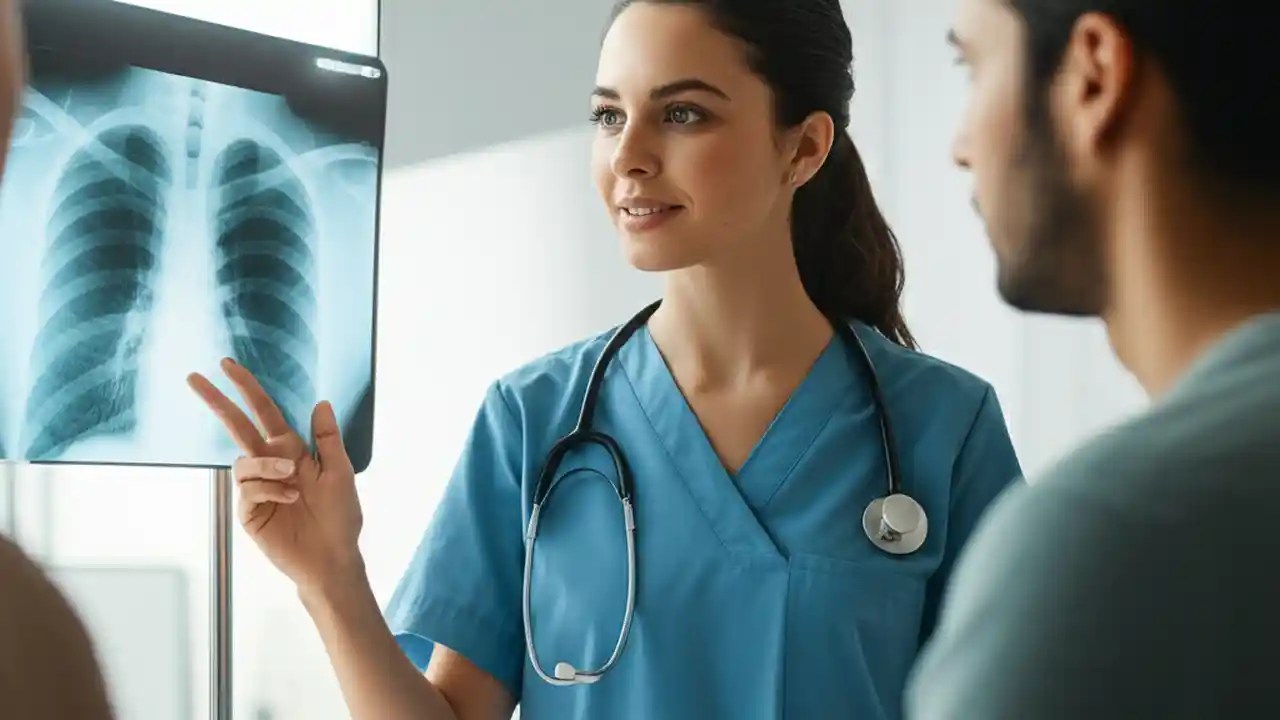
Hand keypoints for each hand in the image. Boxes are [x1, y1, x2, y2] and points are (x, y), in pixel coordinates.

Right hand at [188, 358, 363, 593]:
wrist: (333, 558)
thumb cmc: (340, 516)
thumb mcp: (341, 471)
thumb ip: (328, 438)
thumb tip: (321, 402)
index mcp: (291, 450)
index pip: (263, 412)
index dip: (246, 388)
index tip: (226, 365)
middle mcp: (270, 465)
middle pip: (237, 426)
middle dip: (217, 401)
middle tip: (193, 378)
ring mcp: (256, 488)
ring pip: (244, 461)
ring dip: (268, 465)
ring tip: (294, 479)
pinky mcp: (249, 511)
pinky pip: (249, 489)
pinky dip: (270, 488)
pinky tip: (290, 497)